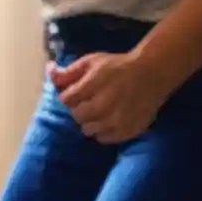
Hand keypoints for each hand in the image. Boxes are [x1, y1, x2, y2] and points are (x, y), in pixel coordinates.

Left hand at [48, 50, 176, 144]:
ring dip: (90, 121)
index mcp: (94, 83)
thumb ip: (68, 71)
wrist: (152, 73)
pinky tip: (109, 120)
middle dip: (79, 108)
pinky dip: (103, 131)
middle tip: (89, 101)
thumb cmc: (118, 66)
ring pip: (88, 129)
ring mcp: (117, 119)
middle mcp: (104, 103)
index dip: (69, 96)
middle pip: (76, 115)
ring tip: (100, 111)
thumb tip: (49, 71)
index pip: (66, 99)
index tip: (77, 92)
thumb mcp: (91, 62)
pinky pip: (104, 138)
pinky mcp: (127, 130)